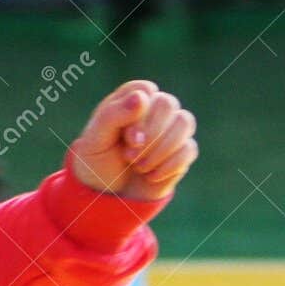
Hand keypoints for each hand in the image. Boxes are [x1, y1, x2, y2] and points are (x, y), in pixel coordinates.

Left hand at [69, 80, 197, 200]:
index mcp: (128, 100)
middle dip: (150, 134)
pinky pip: (189, 149)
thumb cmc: (98, 161)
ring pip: (184, 122)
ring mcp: (170, 129)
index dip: (139, 115)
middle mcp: (153, 109)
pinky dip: (168, 166)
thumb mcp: (95, 140)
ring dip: (160, 150)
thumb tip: (142, 97)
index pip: (145, 90)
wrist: (108, 194)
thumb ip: (113, 115)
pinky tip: (150, 176)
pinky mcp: (182, 150)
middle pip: (168, 103)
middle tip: (129, 155)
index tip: (126, 138)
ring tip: (138, 166)